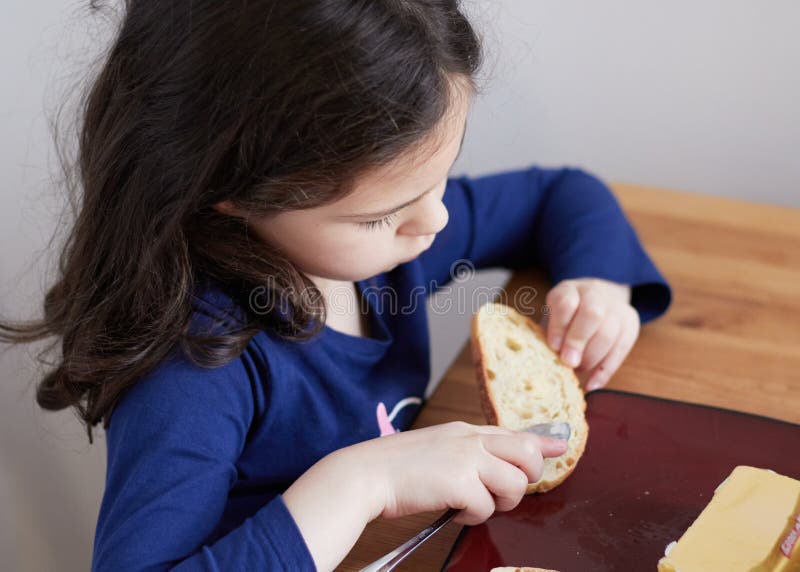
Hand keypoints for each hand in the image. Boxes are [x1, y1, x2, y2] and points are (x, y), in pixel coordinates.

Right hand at [336, 421, 567, 526]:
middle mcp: (471, 439)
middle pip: (526, 452)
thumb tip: (491, 467)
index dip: (541, 442)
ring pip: (514, 485)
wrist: (366, 473)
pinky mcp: (460, 482)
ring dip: (499, 502)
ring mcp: (467, 459)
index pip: (513, 433)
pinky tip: (454, 511)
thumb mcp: (436, 447)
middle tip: (503, 491)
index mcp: (464, 430)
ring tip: (473, 504)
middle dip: (527, 476)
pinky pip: (487, 507)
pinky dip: (473, 516)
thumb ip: (466, 452)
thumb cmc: (396, 466)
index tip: (560, 446)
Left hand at [542, 277, 639, 390]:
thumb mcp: (551, 317)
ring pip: (609, 333)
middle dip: (579, 341)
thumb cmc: (565, 317)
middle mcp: (594, 294)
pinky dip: (605, 371)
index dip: (559, 326)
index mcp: (569, 290)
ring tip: (577, 370)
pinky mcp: (631, 324)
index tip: (553, 347)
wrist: (597, 299)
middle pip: (592, 315)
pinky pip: (621, 350)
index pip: (565, 303)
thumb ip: (547, 334)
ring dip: (592, 358)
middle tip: (568, 362)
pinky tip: (592, 385)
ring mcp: (616, 308)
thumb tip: (541, 361)